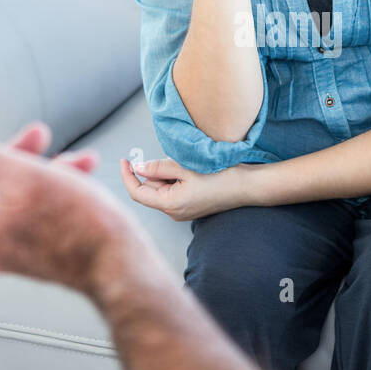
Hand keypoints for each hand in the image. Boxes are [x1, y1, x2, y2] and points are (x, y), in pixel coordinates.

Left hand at [0, 117, 158, 296]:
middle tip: (40, 135)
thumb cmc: (80, 223)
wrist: (121, 268)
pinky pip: (42, 216)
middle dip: (15, 156)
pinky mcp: (46, 257)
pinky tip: (84, 180)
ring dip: (45, 170)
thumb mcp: (24, 174)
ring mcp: (20, 253)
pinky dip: (58, 192)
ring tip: (77, 158)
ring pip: (22, 200)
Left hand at [120, 155, 249, 220]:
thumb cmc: (219, 176)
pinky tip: (190, 171)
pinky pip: (172, 191)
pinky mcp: (189, 207)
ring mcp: (181, 211)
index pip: (137, 192)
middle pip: (149, 190)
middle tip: (170, 157)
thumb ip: (158, 167)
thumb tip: (137, 167)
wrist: (246, 187)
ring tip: (186, 165)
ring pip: (161, 189)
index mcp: (170, 204)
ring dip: (165, 174)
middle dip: (153, 171)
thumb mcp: (185, 167)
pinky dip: (174, 178)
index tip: (124, 159)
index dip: (127, 175)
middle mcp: (173, 212)